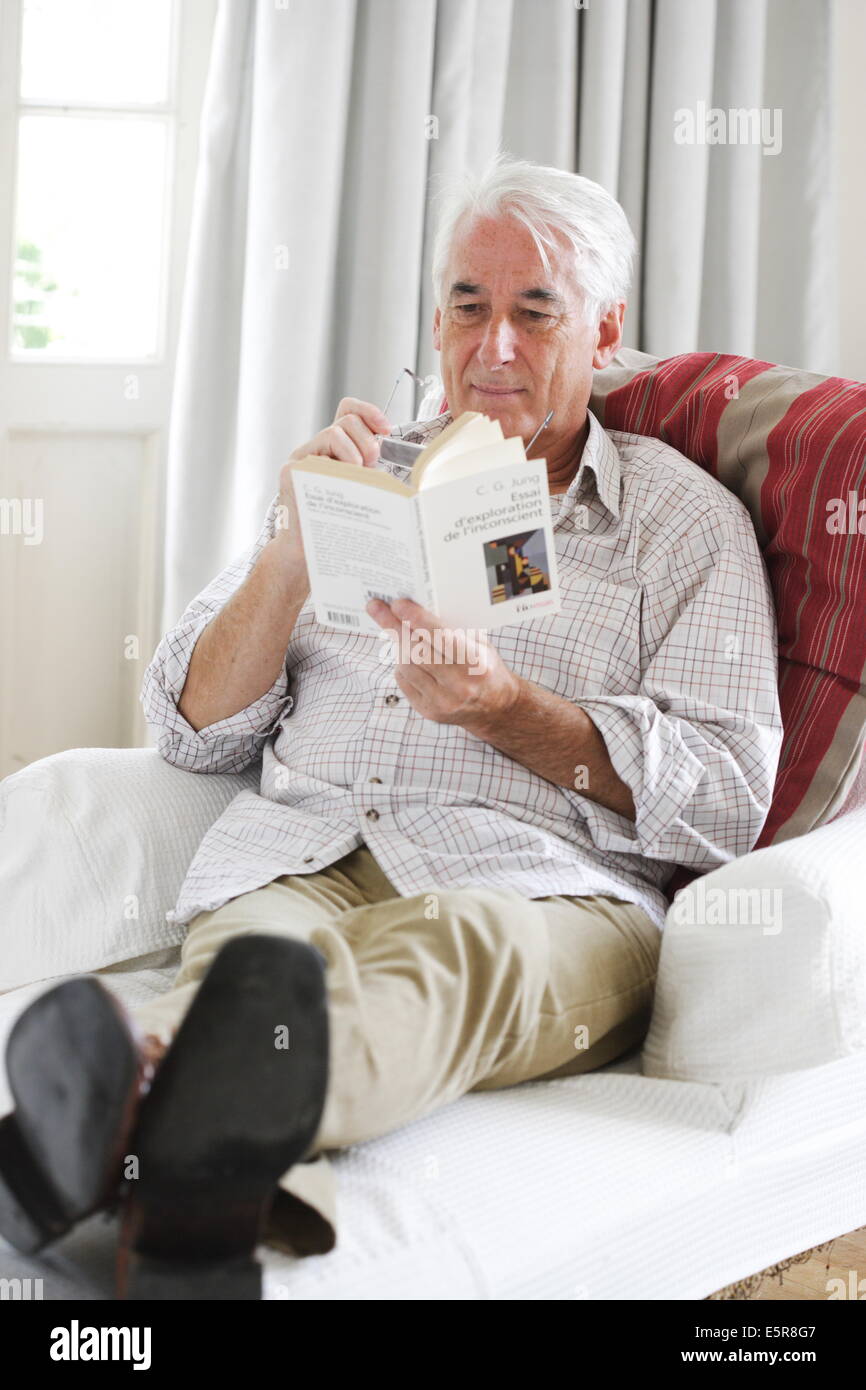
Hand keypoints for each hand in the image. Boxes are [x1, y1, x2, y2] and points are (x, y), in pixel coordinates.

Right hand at [274, 397, 391, 570]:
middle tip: (373, 464)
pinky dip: (336, 469)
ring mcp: (301, 458)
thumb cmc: (338, 523)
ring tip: (358, 475)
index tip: (386, 429)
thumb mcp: (362, 490)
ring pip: (333, 433)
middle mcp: (316, 448)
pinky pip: (317, 458)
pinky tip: (339, 486)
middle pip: (346, 421)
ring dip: (354, 453)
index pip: (348, 410)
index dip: (369, 412)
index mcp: (335, 448)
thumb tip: (406, 470)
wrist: (307, 552)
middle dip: (367, 440)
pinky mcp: (291, 471)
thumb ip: (373, 472)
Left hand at [365, 596, 523, 731]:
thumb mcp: (480, 645)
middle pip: (416, 651)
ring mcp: (443, 702)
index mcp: (477, 664)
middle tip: (376, 608)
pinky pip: (404, 681)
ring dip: (398, 645)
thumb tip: (417, 606)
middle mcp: (460, 685)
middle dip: (393, 626)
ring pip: (406, 665)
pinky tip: (408, 657)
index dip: (416, 618)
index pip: (441, 637)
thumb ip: (453, 630)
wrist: (496, 707)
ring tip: (398, 631)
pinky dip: (402, 665)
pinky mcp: (429, 712)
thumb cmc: (485, 667)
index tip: (398, 604)